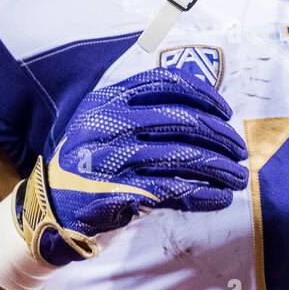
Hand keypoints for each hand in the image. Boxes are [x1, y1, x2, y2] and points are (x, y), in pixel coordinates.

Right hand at [22, 66, 248, 264]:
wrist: (49, 205)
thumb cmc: (90, 159)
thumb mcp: (104, 121)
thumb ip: (143, 107)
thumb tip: (205, 106)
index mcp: (108, 100)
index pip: (166, 83)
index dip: (204, 94)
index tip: (226, 112)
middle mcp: (108, 124)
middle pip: (181, 120)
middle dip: (220, 135)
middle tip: (240, 150)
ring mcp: (111, 159)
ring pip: (182, 156)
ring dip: (219, 168)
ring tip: (238, 177)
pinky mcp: (116, 193)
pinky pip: (172, 190)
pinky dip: (202, 193)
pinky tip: (219, 197)